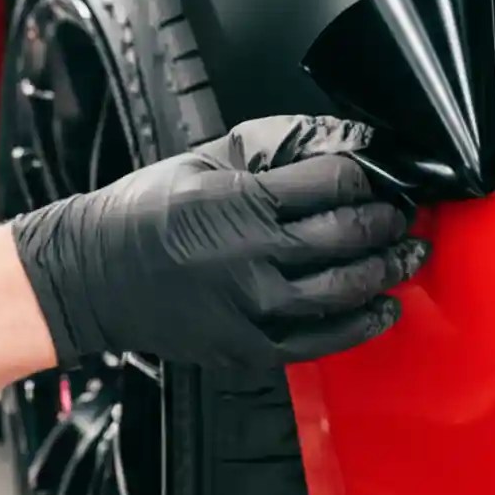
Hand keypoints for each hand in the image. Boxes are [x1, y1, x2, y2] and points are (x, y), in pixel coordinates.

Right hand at [11, 115, 426, 367]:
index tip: (381, 178)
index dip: (368, 178)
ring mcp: (250, 306)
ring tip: (406, 255)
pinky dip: (360, 324)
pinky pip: (321, 340)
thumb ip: (273, 155)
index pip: (332, 184)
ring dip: (386, 269)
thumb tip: (337, 146)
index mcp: (240, 200)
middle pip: (347, 235)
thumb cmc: (143, 214)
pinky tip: (382, 307)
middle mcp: (250, 255)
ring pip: (343, 289)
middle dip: (388, 222)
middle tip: (404, 215)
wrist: (88, 276)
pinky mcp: (246, 347)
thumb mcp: (205, 162)